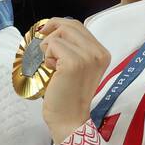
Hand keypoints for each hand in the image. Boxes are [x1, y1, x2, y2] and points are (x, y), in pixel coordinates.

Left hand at [37, 18, 110, 143]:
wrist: (69, 119)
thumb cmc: (68, 95)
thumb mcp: (78, 67)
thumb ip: (74, 48)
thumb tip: (54, 28)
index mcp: (102, 53)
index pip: (78, 26)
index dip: (59, 25)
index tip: (46, 33)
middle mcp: (98, 53)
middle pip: (69, 25)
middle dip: (51, 32)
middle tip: (42, 47)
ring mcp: (87, 58)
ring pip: (60, 33)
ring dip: (48, 47)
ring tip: (52, 65)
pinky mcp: (73, 63)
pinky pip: (53, 45)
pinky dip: (47, 56)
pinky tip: (51, 70)